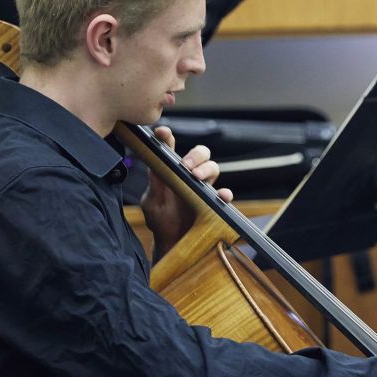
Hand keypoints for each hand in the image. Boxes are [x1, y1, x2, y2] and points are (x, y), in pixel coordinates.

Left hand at [140, 126, 231, 256]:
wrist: (171, 244)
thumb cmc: (160, 221)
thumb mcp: (152, 202)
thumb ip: (154, 184)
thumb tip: (154, 166)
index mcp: (171, 171)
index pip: (171, 149)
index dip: (167, 138)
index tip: (162, 133)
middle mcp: (189, 176)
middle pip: (200, 153)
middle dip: (195, 155)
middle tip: (186, 165)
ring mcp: (203, 188)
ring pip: (213, 168)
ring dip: (207, 169)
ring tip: (197, 177)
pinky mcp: (213, 204)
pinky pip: (224, 195)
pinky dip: (225, 193)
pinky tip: (221, 196)